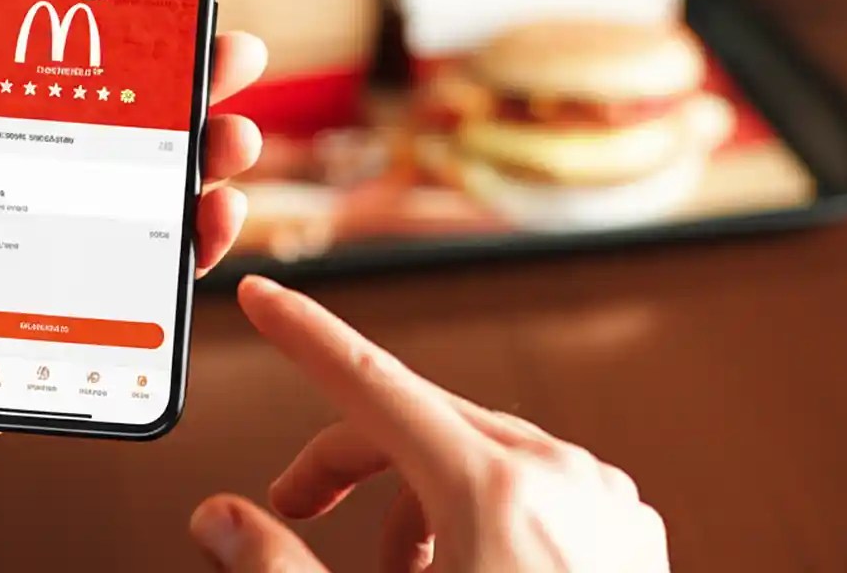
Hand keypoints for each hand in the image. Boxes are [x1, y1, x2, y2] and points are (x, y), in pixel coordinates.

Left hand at [0, 0, 267, 571]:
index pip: (51, 94)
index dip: (114, 59)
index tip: (168, 28)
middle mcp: (2, 214)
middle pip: (112, 149)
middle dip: (180, 106)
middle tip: (232, 72)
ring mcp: (32, 278)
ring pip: (135, 217)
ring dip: (195, 177)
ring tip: (233, 153)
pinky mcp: (51, 339)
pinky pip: (130, 296)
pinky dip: (178, 264)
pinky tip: (207, 233)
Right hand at [189, 277, 668, 571]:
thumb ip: (277, 570)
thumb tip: (220, 518)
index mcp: (496, 488)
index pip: (369, 380)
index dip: (303, 336)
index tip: (266, 301)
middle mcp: (559, 476)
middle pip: (416, 417)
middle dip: (344, 455)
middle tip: (294, 502)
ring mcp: (601, 501)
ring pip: (474, 448)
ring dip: (414, 494)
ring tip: (397, 572)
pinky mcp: (626, 530)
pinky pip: (531, 480)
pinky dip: (478, 506)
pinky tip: (467, 569)